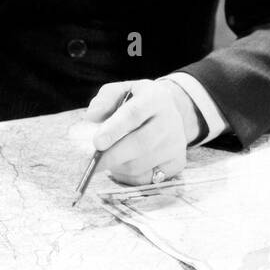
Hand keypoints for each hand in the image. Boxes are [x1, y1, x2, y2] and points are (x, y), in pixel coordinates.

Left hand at [83, 78, 198, 185]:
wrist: (168, 112)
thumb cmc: (137, 102)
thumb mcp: (121, 91)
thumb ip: (105, 99)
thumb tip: (92, 117)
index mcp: (155, 98)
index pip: (134, 114)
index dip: (114, 129)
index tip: (97, 143)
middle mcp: (170, 120)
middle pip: (140, 143)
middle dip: (113, 156)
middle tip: (94, 163)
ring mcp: (176, 143)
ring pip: (141, 164)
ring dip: (119, 166)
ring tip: (107, 159)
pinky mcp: (178, 162)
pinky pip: (148, 178)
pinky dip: (129, 176)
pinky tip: (123, 165)